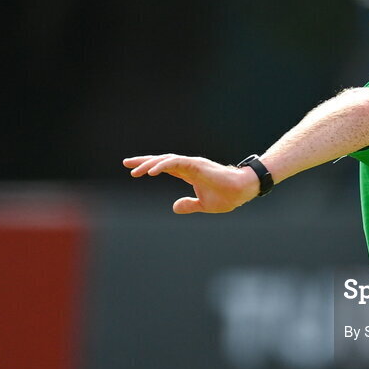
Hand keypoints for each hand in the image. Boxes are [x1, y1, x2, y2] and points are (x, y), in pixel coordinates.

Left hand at [122, 154, 258, 213]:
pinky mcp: (196, 165)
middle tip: (126, 164)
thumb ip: (189, 205)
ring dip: (150, 164)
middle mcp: (188, 166)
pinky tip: (152, 171)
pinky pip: (176, 163)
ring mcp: (192, 164)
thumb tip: (174, 207)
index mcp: (189, 173)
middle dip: (144, 162)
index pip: (165, 168)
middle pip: (162, 161)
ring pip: (166, 160)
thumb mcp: (203, 204)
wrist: (242, 190)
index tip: (134, 170)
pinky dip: (163, 165)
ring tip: (135, 171)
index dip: (150, 167)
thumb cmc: (227, 196)